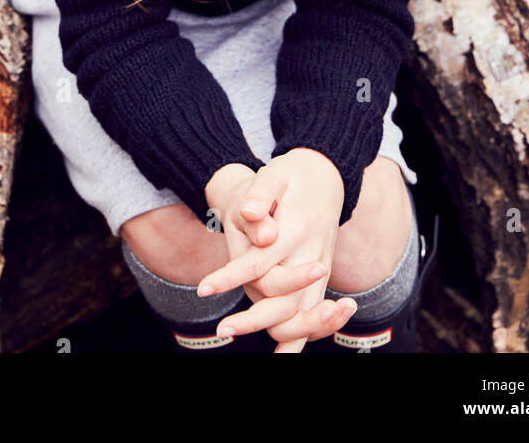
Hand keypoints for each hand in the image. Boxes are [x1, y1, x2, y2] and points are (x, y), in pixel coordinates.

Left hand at [200, 150, 357, 353]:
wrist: (325, 178)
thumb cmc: (292, 176)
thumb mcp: (274, 174)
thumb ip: (261, 194)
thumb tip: (250, 215)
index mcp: (297, 229)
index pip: (261, 262)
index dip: (230, 277)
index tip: (203, 288)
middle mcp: (311, 255)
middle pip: (285, 299)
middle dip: (252, 319)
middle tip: (222, 328)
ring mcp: (319, 270)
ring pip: (300, 314)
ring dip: (272, 330)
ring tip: (238, 335)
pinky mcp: (319, 280)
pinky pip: (313, 316)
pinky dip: (300, 336)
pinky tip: (281, 355)